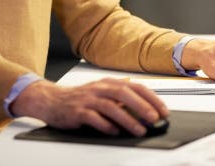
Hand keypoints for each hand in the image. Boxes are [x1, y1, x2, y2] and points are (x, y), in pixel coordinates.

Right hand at [10, 77, 168, 135]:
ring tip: (139, 130)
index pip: (135, 87)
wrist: (52, 100)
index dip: (151, 98)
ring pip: (111, 106)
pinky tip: (114, 132)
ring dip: (127, 119)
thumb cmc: (82, 99)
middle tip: (154, 119)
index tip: (163, 110)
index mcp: (109, 83)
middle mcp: (99, 88)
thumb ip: (122, 100)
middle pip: (124, 94)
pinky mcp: (77, 111)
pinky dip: (105, 125)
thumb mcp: (103, 94)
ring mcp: (88, 99)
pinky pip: (93, 118)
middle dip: (142, 106)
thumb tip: (146, 112)